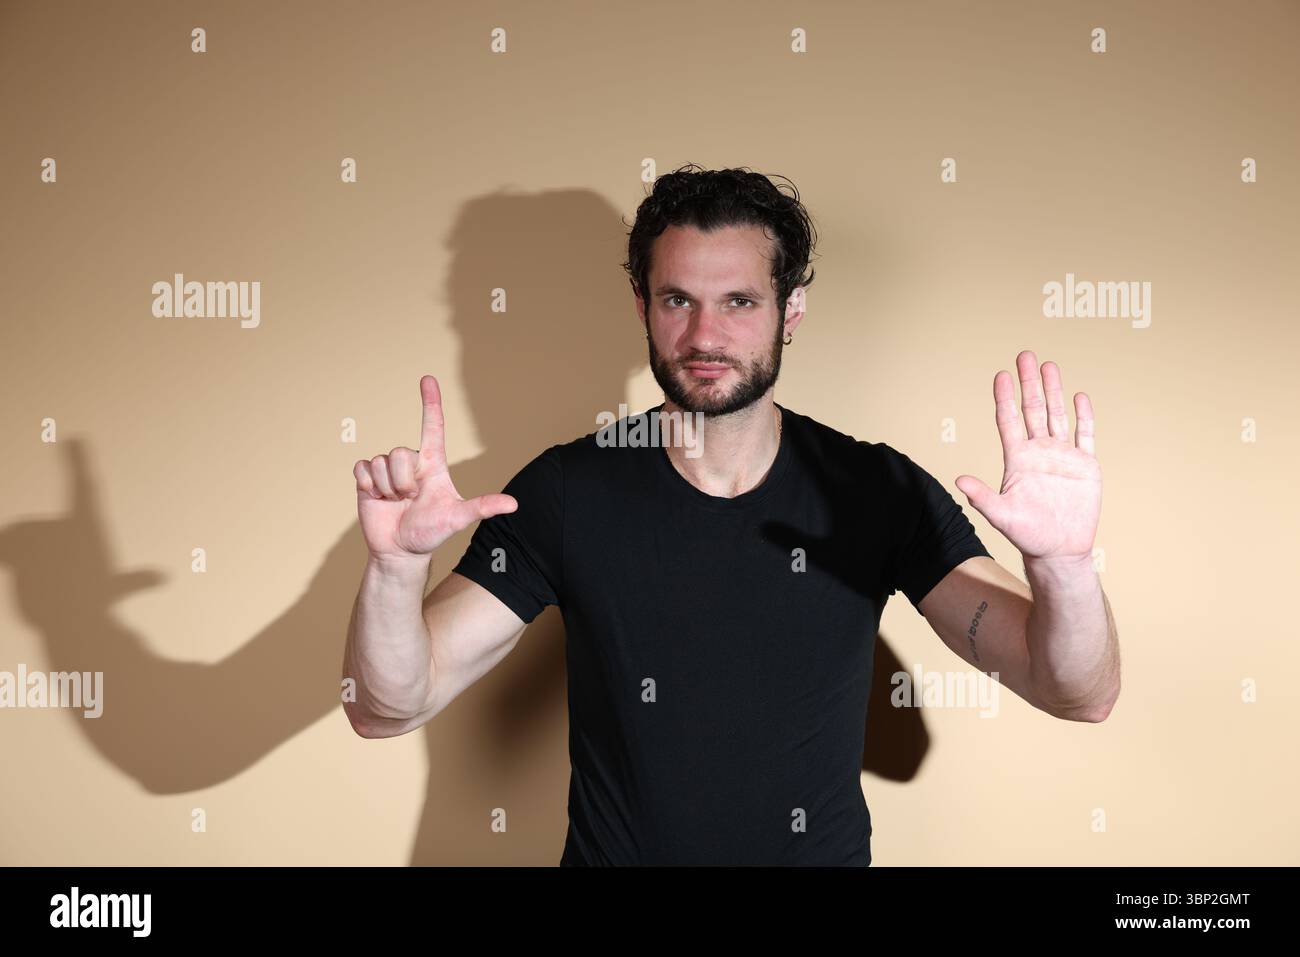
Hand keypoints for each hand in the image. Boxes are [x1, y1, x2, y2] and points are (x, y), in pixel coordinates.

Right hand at [353, 375, 517, 562]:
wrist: (400, 550)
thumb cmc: (431, 533)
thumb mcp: (457, 518)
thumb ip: (482, 507)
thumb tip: (513, 504)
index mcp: (433, 464)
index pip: (432, 426)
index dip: (430, 402)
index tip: (428, 379)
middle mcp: (410, 463)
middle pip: (400, 452)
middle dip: (403, 481)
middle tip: (410, 499)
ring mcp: (388, 470)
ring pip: (381, 462)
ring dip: (387, 488)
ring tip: (396, 502)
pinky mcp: (367, 478)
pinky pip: (363, 469)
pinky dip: (370, 487)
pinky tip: (378, 500)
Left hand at [954, 350, 1100, 563]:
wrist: (1059, 550)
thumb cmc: (1027, 535)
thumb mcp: (1001, 515)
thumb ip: (982, 497)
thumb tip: (958, 481)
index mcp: (1017, 460)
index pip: (1008, 421)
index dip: (1005, 398)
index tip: (1000, 375)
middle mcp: (1038, 452)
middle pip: (1032, 410)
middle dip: (1028, 383)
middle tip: (1025, 355)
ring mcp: (1062, 456)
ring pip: (1056, 416)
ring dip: (1054, 391)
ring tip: (1049, 366)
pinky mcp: (1085, 465)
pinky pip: (1085, 435)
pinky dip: (1083, 416)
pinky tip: (1079, 397)